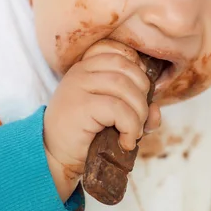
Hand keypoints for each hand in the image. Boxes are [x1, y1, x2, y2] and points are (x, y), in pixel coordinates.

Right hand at [43, 40, 161, 200]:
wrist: (54, 158)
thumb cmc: (86, 135)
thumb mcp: (113, 116)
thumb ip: (136, 108)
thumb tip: (156, 111)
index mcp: (88, 66)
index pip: (118, 52)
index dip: (137, 69)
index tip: (139, 93)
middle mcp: (81, 71)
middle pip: (127, 69)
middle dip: (142, 96)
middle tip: (138, 120)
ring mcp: (78, 86)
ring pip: (125, 88)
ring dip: (138, 114)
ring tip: (133, 133)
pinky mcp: (80, 105)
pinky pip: (118, 109)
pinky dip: (130, 126)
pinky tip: (126, 141)